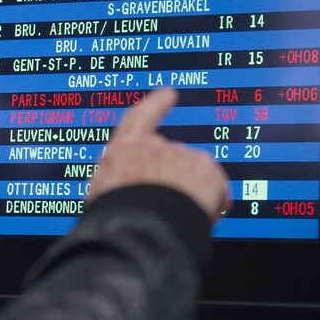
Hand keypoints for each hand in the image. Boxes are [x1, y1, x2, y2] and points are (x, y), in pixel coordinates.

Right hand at [87, 88, 229, 220]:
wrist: (141, 224)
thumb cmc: (116, 214)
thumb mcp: (103, 192)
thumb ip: (119, 181)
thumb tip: (128, 188)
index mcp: (124, 150)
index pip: (140, 119)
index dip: (155, 106)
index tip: (169, 94)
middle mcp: (156, 146)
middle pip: (172, 161)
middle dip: (173, 182)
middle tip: (165, 209)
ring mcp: (184, 156)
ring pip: (194, 179)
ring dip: (189, 196)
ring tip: (175, 220)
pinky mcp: (208, 170)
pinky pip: (215, 194)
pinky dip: (210, 206)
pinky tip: (195, 219)